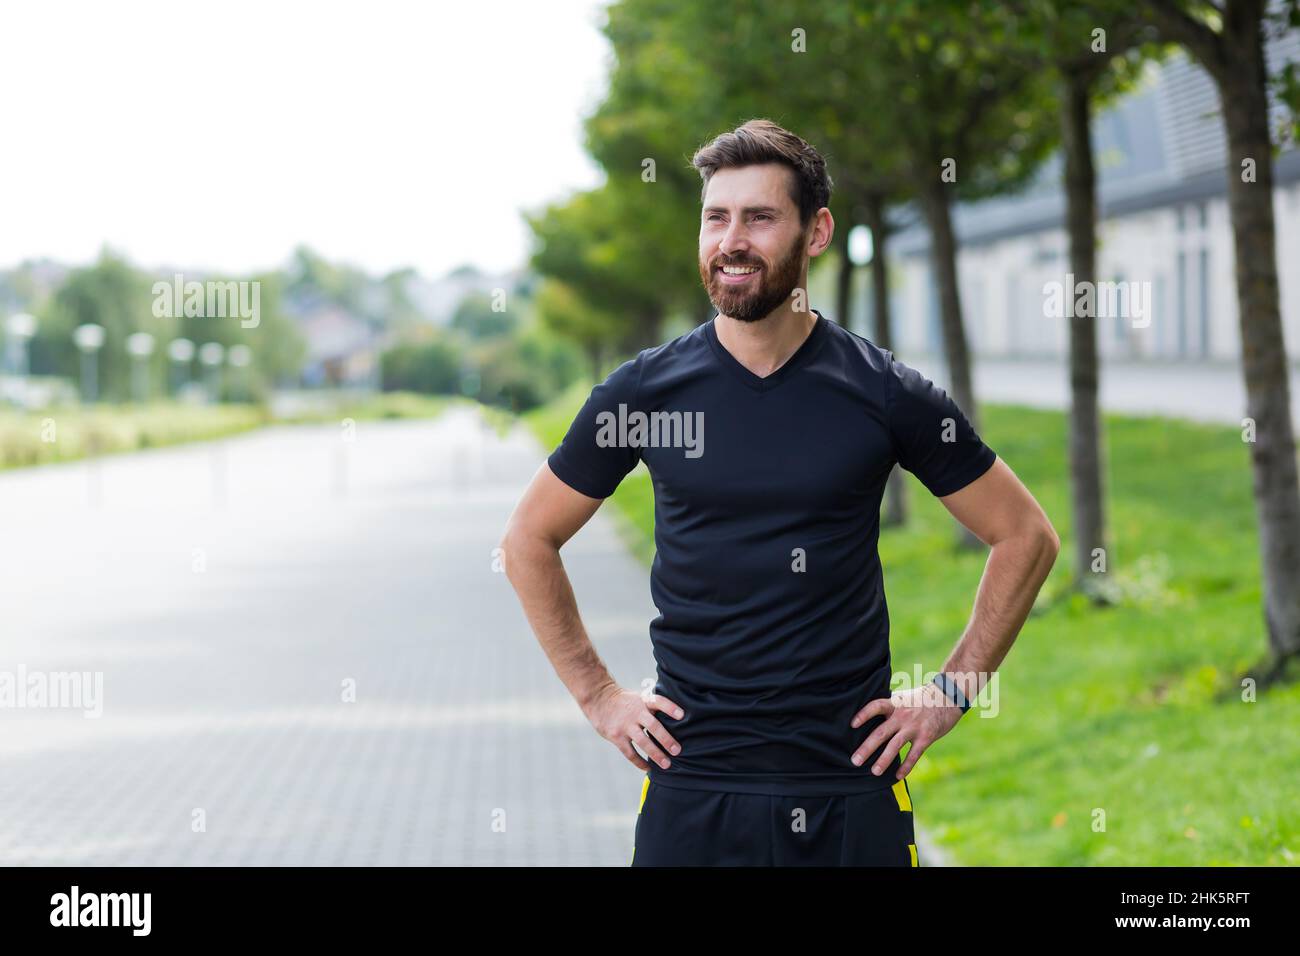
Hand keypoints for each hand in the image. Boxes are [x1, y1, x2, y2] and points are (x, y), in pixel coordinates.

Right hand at [582, 683, 683, 770]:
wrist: (599, 699)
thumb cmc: (625, 701)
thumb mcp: (639, 698)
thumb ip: (653, 708)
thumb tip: (677, 722)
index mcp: (643, 701)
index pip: (658, 701)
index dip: (670, 708)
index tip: (682, 715)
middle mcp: (635, 712)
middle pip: (653, 726)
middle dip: (666, 739)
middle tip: (677, 751)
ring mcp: (625, 725)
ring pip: (643, 742)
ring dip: (656, 754)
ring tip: (667, 764)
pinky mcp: (616, 736)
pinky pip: (630, 752)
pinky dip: (639, 762)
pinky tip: (648, 768)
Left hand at [848, 681, 963, 779]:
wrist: (948, 696)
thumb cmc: (922, 699)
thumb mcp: (904, 697)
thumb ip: (890, 707)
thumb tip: (872, 716)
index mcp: (894, 703)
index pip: (875, 706)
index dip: (863, 714)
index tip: (852, 724)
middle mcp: (902, 715)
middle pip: (880, 732)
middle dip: (866, 748)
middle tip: (854, 761)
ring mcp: (914, 726)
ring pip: (895, 746)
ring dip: (884, 760)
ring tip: (874, 772)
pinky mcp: (926, 736)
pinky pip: (913, 754)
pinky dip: (906, 766)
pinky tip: (898, 776)